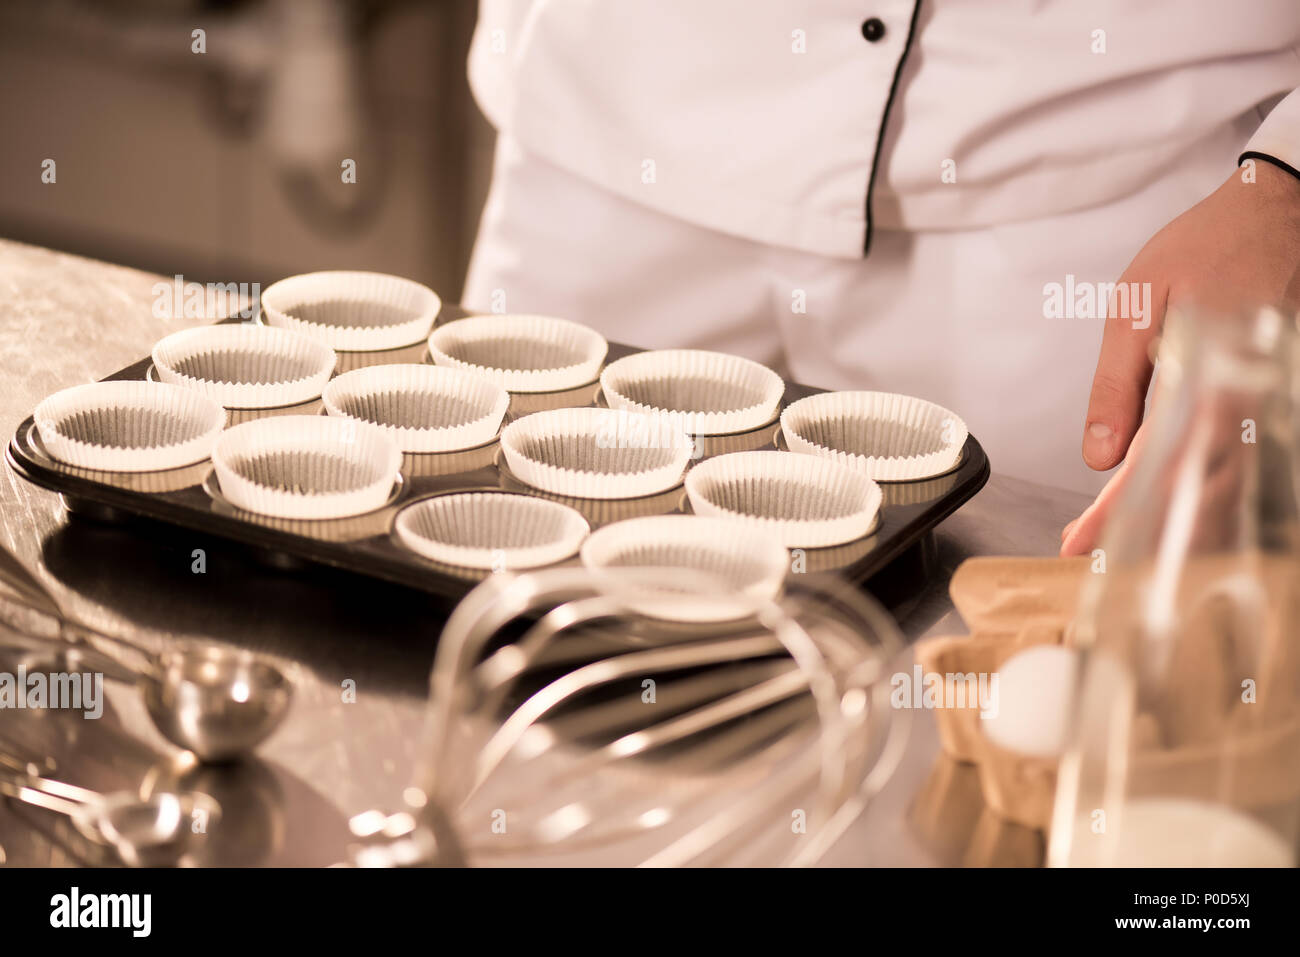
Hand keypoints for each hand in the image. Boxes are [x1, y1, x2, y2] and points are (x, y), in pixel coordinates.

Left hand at [1060, 160, 1299, 556]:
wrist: (1280, 210)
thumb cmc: (1207, 248)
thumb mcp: (1138, 304)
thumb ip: (1119, 384)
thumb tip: (1098, 456)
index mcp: (1210, 378)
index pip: (1156, 463)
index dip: (1115, 508)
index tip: (1079, 540)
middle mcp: (1247, 401)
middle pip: (1193, 485)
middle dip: (1138, 523)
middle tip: (1089, 548)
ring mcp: (1268, 403)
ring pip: (1224, 480)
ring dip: (1174, 514)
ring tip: (1122, 537)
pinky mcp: (1272, 398)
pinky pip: (1243, 456)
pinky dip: (1207, 486)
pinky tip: (1177, 502)